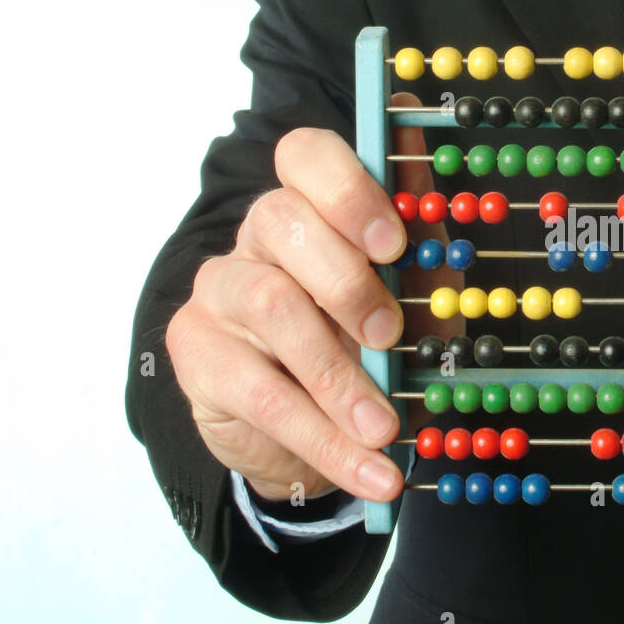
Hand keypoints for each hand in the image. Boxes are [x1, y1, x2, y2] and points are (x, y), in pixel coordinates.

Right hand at [166, 94, 461, 502]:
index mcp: (313, 205)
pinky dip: (325, 440)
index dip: (348, 188)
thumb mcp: (415, 296)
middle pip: (281, 220)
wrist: (325, 432)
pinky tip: (369, 469)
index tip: (394, 242)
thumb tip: (425, 153)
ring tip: (384, 428)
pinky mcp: (198, 355)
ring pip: (269, 306)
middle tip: (389, 335)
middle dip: (346, 278)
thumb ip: (424, 243)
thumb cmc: (374, 344)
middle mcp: (257, 237)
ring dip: (338, 375)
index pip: (305, 155)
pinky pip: (260, 394)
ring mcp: (220, 291)